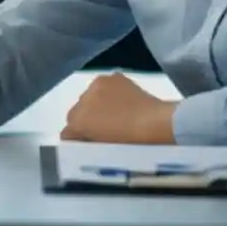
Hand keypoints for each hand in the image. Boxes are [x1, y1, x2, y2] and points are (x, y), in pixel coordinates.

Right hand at [61, 72, 177, 143]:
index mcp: (78, 120)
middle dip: (87, 118)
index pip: (68, 130)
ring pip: (89, 97)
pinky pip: (103, 87)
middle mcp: (82, 100)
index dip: (79, 136)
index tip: (91, 141)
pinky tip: (122, 101)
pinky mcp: (113, 77)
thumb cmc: (132, 144)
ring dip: (97, 104)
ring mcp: (98, 86)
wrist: (158, 124)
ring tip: (115, 113)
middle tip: (104, 128)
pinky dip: (109, 93)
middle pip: (77, 111)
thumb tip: (76, 136)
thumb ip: (84, 140)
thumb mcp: (103, 148)